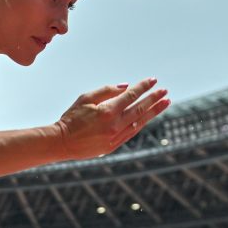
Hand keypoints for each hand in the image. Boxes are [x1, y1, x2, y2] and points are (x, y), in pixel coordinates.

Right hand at [54, 79, 170, 160]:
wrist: (61, 142)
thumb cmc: (71, 118)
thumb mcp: (85, 98)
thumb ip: (106, 91)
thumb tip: (125, 87)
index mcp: (107, 111)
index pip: (131, 96)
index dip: (143, 87)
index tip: (153, 80)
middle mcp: (114, 125)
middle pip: (140, 109)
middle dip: (154, 99)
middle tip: (165, 91)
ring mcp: (115, 137)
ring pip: (140, 122)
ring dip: (153, 112)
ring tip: (165, 103)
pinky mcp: (113, 146)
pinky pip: (132, 133)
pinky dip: (141, 124)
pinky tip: (148, 117)